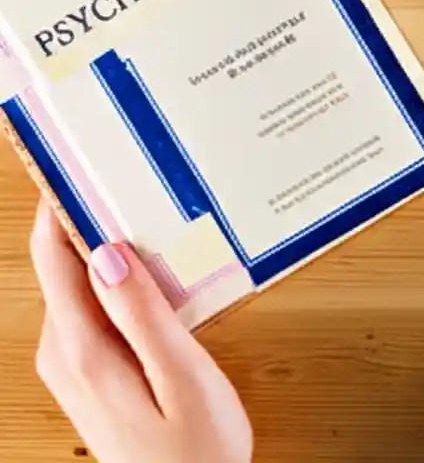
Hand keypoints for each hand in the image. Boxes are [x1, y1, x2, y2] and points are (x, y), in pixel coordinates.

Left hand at [29, 199, 252, 462]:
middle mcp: (65, 353)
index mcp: (83, 349)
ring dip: (113, 252)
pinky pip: (93, 310)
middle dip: (96, 219)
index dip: (60, 201)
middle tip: (135, 180)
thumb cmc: (198, 452)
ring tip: (156, 218)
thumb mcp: (182, 377)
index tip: (77, 160)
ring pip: (81, 285)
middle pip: (65, 264)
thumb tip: (107, 252)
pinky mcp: (90, 374)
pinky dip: (120, 283)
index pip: (55, 254)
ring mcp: (73, 365)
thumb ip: (142, 314)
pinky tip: (159, 277)